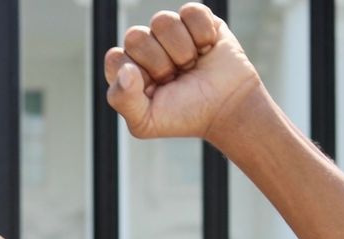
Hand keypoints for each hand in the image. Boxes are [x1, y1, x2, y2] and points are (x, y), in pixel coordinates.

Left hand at [103, 3, 261, 141]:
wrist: (227, 107)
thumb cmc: (186, 116)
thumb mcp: (146, 122)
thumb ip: (122, 100)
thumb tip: (125, 69)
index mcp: (128, 72)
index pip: (115, 59)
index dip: (136, 74)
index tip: (155, 89)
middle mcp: (145, 48)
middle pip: (135, 37)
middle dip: (160, 63)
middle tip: (176, 78)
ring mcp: (169, 32)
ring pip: (162, 21)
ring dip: (182, 50)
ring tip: (191, 65)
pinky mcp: (195, 19)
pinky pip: (190, 11)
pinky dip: (202, 35)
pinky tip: (207, 50)